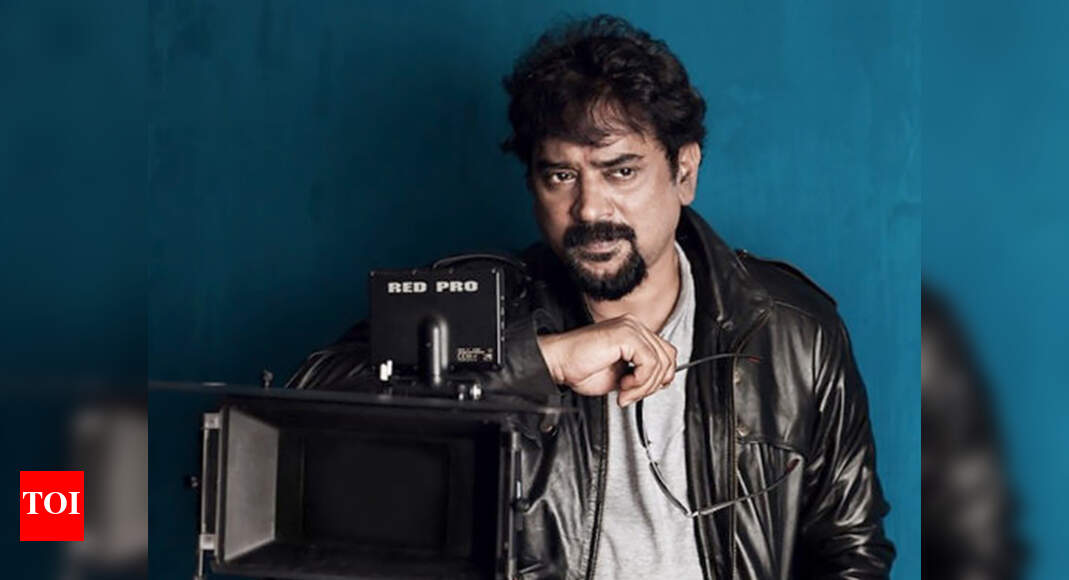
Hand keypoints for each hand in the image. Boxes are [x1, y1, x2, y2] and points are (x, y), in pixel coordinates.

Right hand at [536, 314, 676, 406]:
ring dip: (644, 386)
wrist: (558, 363)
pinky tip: (623, 385)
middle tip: (632, 394)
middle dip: (653, 384)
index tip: (645, 390)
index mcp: (632, 332)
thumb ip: (640, 374)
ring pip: (660, 362)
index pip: (665, 352)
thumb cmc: (580, 368)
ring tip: (625, 392)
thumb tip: (659, 382)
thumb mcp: (620, 375)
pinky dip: (640, 381)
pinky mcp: (626, 335)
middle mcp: (633, 326)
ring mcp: (630, 328)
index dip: (662, 376)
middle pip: (667, 357)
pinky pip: (649, 363)